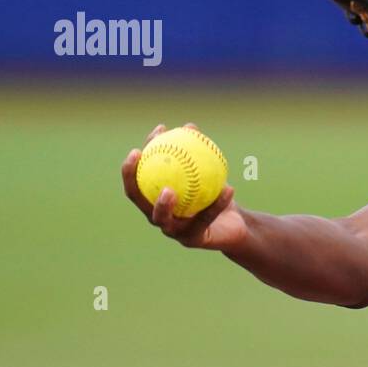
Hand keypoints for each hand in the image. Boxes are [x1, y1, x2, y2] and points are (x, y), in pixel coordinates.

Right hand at [121, 123, 247, 250]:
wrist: (236, 225)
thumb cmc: (215, 195)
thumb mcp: (207, 171)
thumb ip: (195, 153)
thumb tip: (188, 126)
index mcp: (155, 200)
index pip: (137, 182)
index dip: (131, 166)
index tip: (139, 146)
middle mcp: (159, 217)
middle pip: (138, 200)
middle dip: (132, 180)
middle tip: (140, 158)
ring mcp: (174, 232)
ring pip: (163, 219)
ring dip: (163, 204)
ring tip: (169, 190)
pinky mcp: (193, 240)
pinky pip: (205, 219)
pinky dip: (217, 203)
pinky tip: (229, 188)